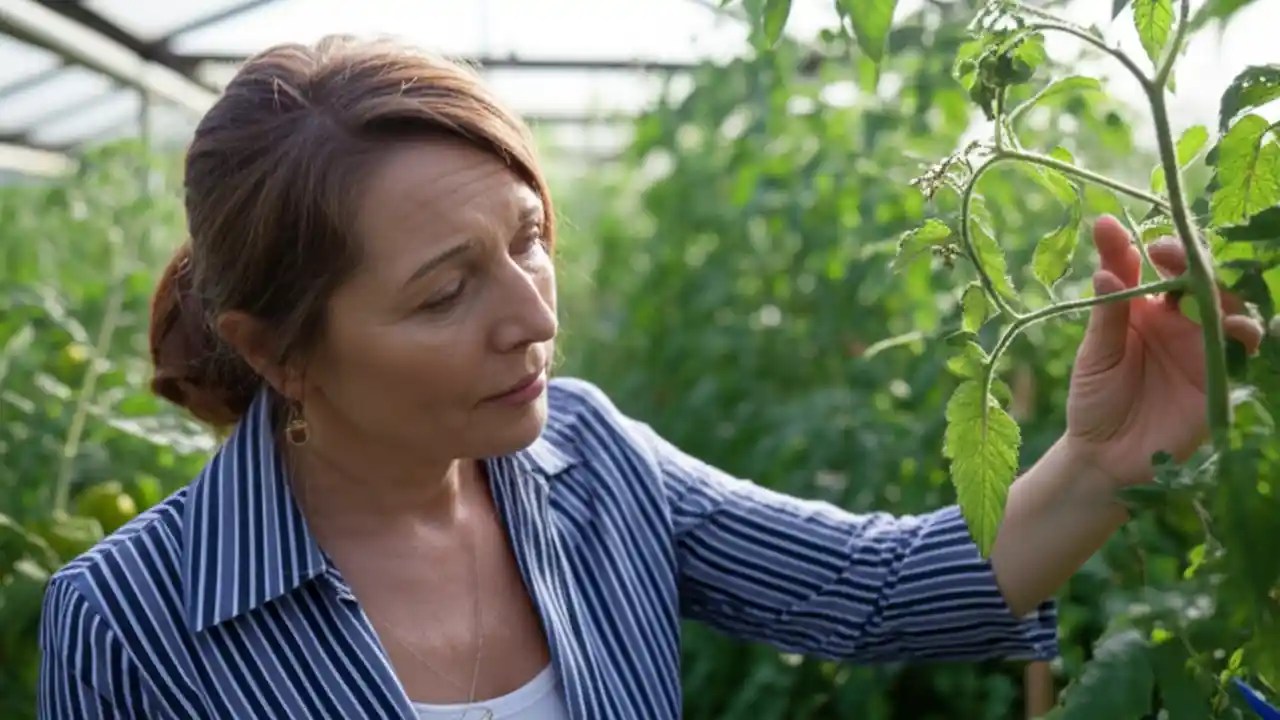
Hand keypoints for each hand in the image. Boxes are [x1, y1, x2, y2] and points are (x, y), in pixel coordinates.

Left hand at [1063, 216, 1264, 485]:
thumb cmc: (1095, 402)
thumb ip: (1106, 313)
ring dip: (1221, 289)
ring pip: (1228, 305)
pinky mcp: (1222, 376)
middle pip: (1198, 277)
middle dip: (1188, 258)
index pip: (1151, 267)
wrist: (1106, 459)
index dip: (1144, 246)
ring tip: (1199, 282)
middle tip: (1166, 251)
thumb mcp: (1096, 355)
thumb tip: (1105, 268)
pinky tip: (1233, 323)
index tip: (1121, 232)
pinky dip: (1246, 330)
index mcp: (1144, 309)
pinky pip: (1245, 348)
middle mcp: (1180, 321)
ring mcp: (1204, 346)